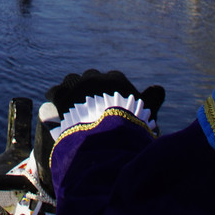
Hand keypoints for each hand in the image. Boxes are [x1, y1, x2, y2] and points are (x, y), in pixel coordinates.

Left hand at [45, 69, 165, 119]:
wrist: (107, 137)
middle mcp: (96, 77)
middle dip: (90, 88)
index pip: (112, 79)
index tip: (108, 101)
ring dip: (72, 90)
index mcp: (116, 79)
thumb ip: (152, 99)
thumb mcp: (146, 111)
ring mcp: (77, 86)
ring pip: (72, 81)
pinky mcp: (62, 96)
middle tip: (89, 105)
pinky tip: (55, 105)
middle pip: (91, 78)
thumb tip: (159, 88)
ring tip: (71, 103)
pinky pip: (56, 92)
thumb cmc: (130, 125)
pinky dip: (56, 97)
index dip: (110, 91)